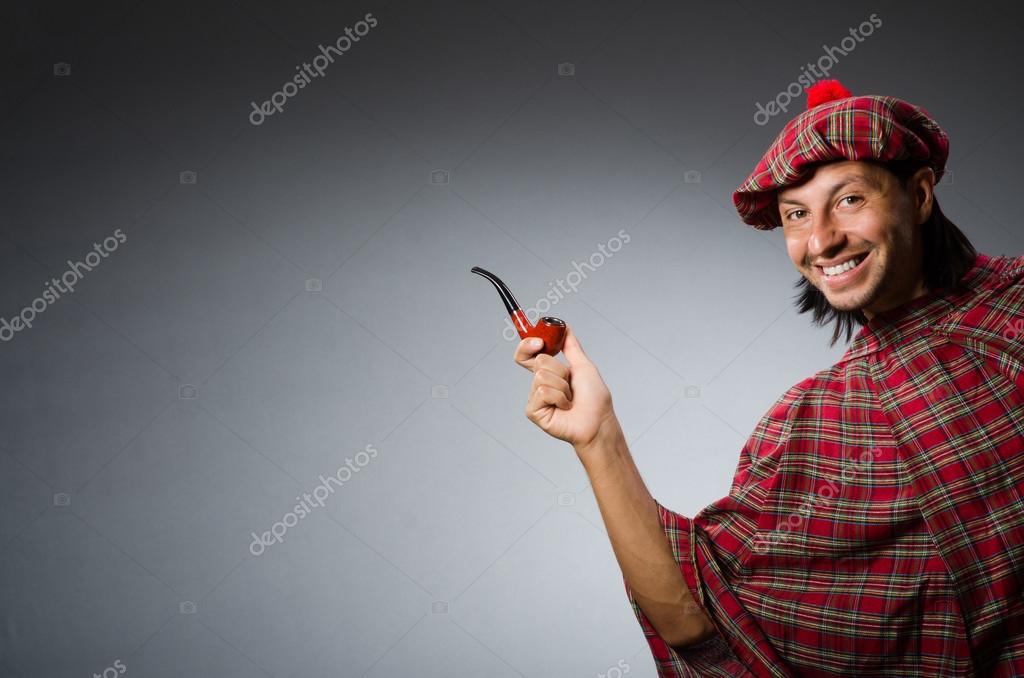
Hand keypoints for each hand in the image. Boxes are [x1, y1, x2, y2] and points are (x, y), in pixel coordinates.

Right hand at [514, 325, 618, 451]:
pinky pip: (543, 392)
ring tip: (570, 399)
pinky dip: (559, 398)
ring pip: (542, 376)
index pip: (527, 354)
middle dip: (560, 370)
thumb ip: (571, 346)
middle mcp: (539, 384)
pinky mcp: (533, 411)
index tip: (539, 341)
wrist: (598, 421)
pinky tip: (565, 408)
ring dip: (563, 386)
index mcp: (548, 373)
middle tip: (570, 384)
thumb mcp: (583, 366)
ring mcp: (535, 398)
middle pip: (539, 361)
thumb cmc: (594, 399)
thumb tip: (565, 328)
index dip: (527, 345)